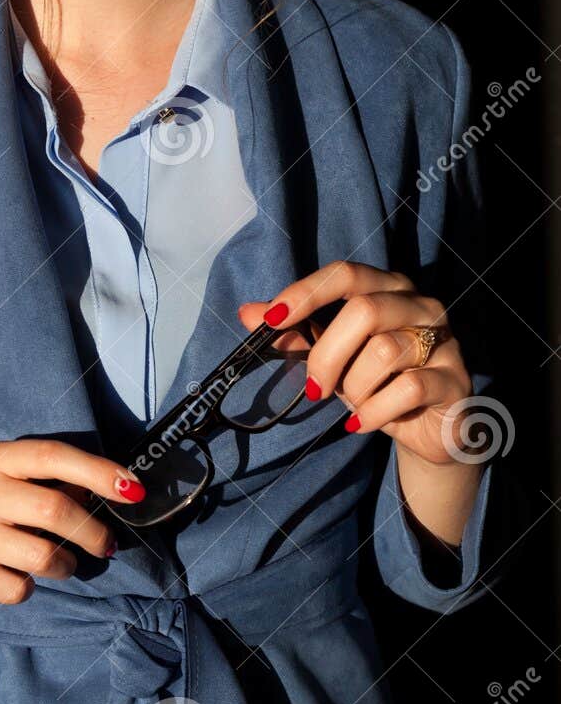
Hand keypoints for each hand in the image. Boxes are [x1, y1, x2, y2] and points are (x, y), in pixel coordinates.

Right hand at [0, 439, 145, 611]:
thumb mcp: (1, 477)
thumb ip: (48, 482)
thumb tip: (109, 492)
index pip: (54, 456)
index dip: (99, 472)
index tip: (133, 491)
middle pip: (55, 510)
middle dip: (93, 533)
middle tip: (106, 545)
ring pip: (43, 555)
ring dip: (66, 564)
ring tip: (61, 563)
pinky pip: (18, 588)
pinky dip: (30, 588)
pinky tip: (19, 578)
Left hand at [236, 258, 473, 468]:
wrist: (428, 429)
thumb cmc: (377, 383)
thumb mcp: (333, 357)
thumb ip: (296, 333)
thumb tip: (248, 313)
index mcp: (388, 288)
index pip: (345, 274)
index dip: (306, 293)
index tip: (271, 320)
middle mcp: (420, 305)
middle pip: (363, 311)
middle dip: (327, 354)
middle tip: (314, 388)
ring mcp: (443, 340)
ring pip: (383, 352)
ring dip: (355, 388)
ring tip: (355, 403)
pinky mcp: (454, 380)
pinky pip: (407, 388)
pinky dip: (374, 411)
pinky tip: (364, 422)